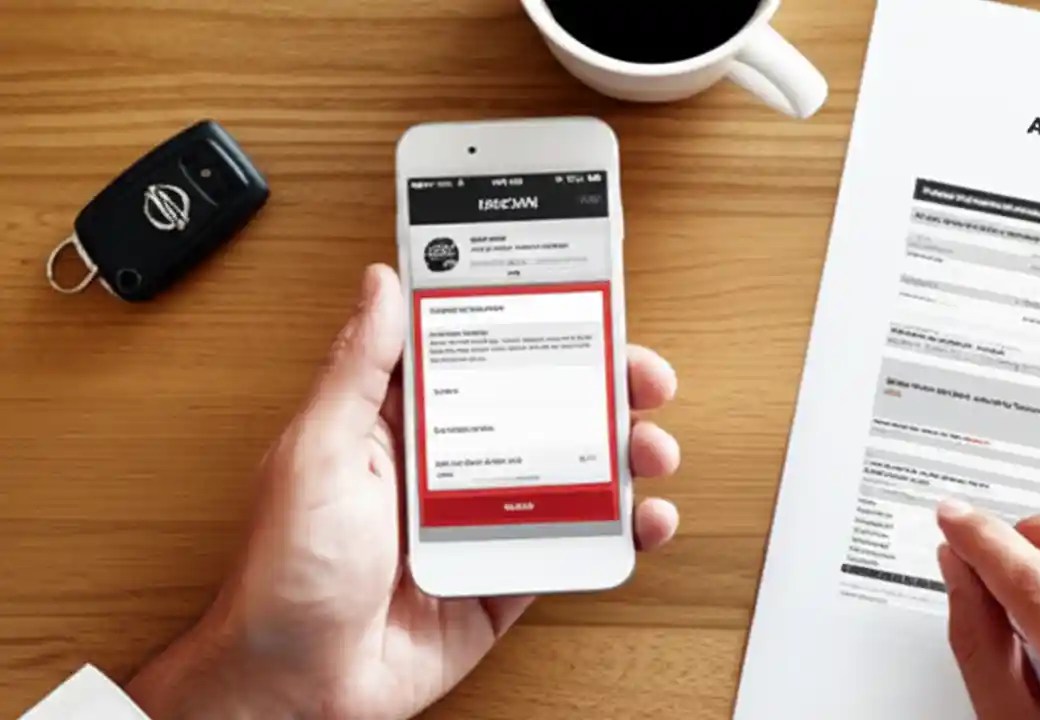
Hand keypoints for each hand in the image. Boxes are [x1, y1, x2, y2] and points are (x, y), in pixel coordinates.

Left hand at [126, 264, 681, 719]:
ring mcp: (484, 516)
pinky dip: (619, 529)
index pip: (482, 350)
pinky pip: (573, 540)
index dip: (537, 323)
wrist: (300, 686)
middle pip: (544, 405)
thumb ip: (358, 370)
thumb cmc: (286, 571)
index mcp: (402, 422)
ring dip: (624, 452)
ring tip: (652, 449)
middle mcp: (450, 462)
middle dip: (604, 385)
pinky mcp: (507, 571)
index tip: (584, 301)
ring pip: (572, 469)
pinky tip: (643, 519)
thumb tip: (382, 285)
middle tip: (642, 378)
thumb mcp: (317, 452)